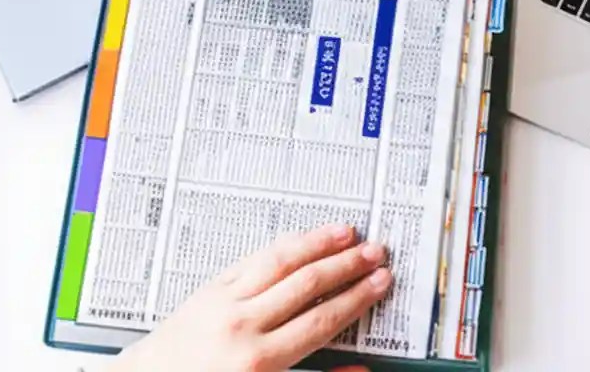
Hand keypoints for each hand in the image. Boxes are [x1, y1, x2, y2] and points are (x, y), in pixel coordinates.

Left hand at [108, 224, 390, 371]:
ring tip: (346, 232)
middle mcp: (243, 325)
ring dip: (317, 243)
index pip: (323, 318)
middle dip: (347, 265)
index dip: (357, 297)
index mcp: (260, 360)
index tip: (380, 282)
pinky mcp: (209, 289)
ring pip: (280, 261)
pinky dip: (282, 245)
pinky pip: (252, 258)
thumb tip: (359, 371)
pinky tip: (302, 238)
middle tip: (374, 251)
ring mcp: (224, 302)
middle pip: (308, 284)